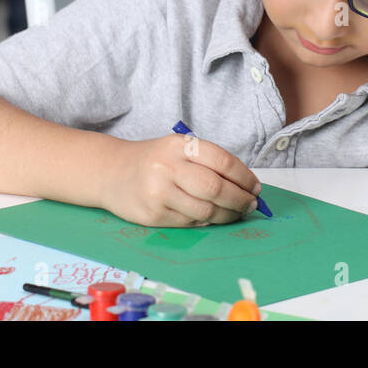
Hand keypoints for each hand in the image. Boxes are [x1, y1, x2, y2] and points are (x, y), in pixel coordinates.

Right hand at [101, 134, 261, 226]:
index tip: (255, 188)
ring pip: (206, 210)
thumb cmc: (154, 160)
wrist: (112, 172)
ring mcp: (159, 192)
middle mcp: (168, 167)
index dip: (244, 178)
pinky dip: (207, 221)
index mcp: (180, 146)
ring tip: (235, 213)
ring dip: (227, 215)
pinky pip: (190, 222)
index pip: (222, 162)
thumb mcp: (178, 149)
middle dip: (240, 200)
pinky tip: (212, 216)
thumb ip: (208, 162)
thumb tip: (247, 185)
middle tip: (251, 204)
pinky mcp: (153, 215)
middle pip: (216, 188)